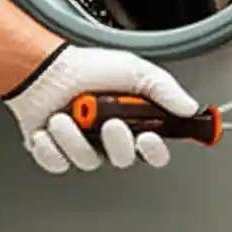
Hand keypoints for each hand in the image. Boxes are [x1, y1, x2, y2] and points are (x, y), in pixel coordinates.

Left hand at [2, 44, 198, 172]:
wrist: (42, 68)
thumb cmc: (85, 67)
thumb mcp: (135, 70)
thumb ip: (164, 90)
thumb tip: (189, 107)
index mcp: (132, 122)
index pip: (154, 151)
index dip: (155, 151)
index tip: (149, 139)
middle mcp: (109, 139)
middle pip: (123, 159)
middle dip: (116, 142)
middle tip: (110, 122)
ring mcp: (83, 147)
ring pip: (88, 161)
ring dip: (74, 138)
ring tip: (65, 116)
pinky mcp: (55, 153)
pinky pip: (57, 164)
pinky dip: (51, 148)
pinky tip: (49, 129)